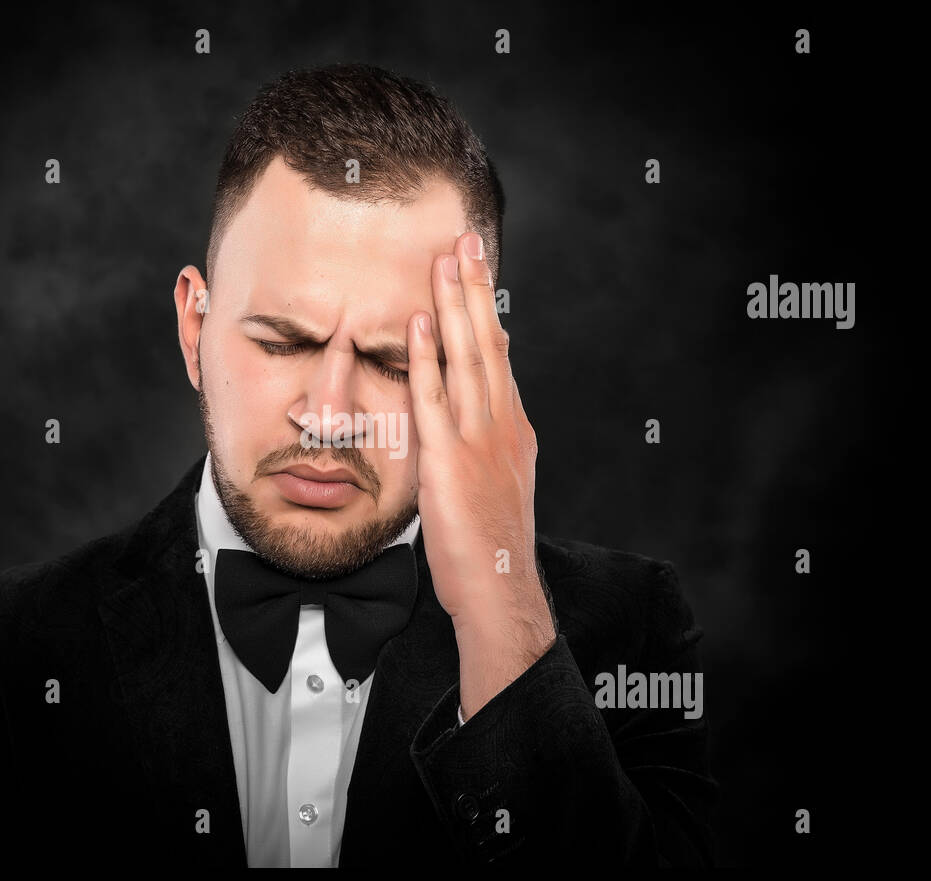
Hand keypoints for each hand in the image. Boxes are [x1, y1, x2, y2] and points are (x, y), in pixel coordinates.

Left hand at [407, 231, 555, 719]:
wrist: (500, 589)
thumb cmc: (490, 546)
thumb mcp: (494, 483)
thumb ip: (481, 442)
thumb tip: (464, 414)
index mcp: (512, 428)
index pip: (498, 355)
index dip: (485, 309)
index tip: (476, 269)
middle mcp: (502, 424)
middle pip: (488, 343)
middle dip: (474, 289)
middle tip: (465, 240)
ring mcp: (479, 440)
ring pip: (466, 359)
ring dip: (453, 306)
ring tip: (444, 259)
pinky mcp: (451, 461)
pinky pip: (435, 400)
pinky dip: (426, 359)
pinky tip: (417, 324)